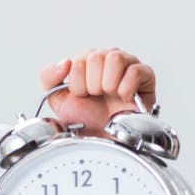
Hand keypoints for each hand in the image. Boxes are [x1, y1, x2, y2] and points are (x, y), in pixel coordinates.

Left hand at [39, 48, 155, 135]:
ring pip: (115, 58)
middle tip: (97, 97)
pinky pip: (135, 70)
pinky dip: (126, 88)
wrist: (104, 137)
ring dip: (108, 84)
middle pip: (96, 56)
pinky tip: (123, 98)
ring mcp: (127, 64)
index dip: (78, 83)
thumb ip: (49, 76)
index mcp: (87, 61)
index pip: (79, 59)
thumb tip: (64, 61)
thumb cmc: (85, 118)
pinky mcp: (146, 75)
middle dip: (92, 84)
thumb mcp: (57, 98)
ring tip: (110, 96)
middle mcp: (107, 58)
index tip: (83, 95)